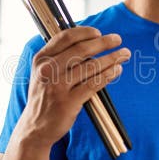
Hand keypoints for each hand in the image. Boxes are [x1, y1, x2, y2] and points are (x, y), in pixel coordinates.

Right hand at [19, 27, 130, 147]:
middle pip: (81, 49)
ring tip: (124, 54)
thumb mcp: (43, 73)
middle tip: (118, 39)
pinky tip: (116, 71)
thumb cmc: (44, 97)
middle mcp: (48, 70)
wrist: (34, 127)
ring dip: (111, 58)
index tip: (99, 32)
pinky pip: (94, 84)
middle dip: (104, 42)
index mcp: (41, 59)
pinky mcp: (68, 102)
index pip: (65, 37)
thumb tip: (87, 42)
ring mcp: (58, 86)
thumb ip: (59, 58)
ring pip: (91, 66)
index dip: (85, 32)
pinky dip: (108, 75)